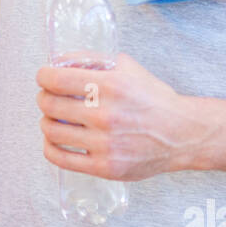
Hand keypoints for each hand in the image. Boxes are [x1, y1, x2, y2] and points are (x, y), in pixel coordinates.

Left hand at [36, 52, 210, 180]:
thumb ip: (92, 59)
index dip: (43, 76)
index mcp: (110, 86)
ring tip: (54, 118)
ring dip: (46, 121)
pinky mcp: (105, 167)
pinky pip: (60, 158)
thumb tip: (57, 61)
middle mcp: (105, 115)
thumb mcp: (127, 68)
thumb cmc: (153, 99)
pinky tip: (55, 140)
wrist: (182, 134)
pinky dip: (50, 147)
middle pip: (49, 104)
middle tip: (49, 97)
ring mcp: (104, 144)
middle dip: (44, 97)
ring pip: (51, 131)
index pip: (55, 80)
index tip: (44, 77)